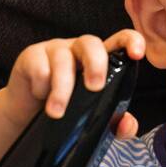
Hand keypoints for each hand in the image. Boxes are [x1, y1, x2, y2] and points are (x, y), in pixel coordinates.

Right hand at [3, 29, 145, 137]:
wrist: (28, 115)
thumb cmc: (68, 110)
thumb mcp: (94, 117)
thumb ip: (116, 123)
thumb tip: (127, 125)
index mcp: (99, 60)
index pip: (119, 41)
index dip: (130, 41)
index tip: (137, 54)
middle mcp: (78, 50)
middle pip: (91, 43)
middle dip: (96, 63)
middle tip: (95, 87)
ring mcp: (54, 50)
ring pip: (62, 59)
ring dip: (62, 89)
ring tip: (57, 112)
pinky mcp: (32, 56)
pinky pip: (40, 68)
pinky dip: (41, 88)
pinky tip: (40, 96)